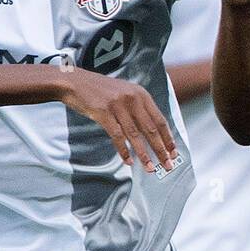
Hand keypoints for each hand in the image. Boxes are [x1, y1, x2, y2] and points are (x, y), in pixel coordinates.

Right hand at [60, 68, 177, 172]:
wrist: (75, 82)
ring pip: (135, 135)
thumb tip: (153, 132)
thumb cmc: (101, 91)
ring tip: (150, 168)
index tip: (173, 153)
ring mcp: (118, 105)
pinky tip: (129, 161)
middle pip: (151, 129)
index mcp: (142, 94)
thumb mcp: (126, 93)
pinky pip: (117, 136)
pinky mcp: (104, 112)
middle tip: (167, 165)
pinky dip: (124, 150)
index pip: (160, 120)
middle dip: (161, 149)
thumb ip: (139, 108)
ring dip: (144, 154)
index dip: (168, 138)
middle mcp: (133, 99)